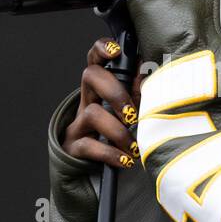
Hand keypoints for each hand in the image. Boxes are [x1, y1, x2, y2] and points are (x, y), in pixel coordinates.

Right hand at [62, 36, 146, 168]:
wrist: (97, 172)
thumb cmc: (120, 138)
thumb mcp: (132, 114)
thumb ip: (140, 95)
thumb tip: (147, 75)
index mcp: (101, 89)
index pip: (96, 59)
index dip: (102, 49)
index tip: (116, 51)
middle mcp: (86, 101)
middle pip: (90, 76)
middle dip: (115, 92)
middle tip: (132, 115)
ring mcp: (77, 124)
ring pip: (92, 113)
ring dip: (118, 131)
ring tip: (134, 147)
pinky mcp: (73, 147)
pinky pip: (89, 146)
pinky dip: (111, 153)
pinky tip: (125, 160)